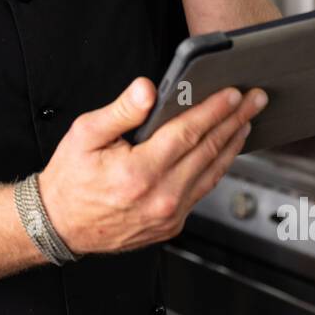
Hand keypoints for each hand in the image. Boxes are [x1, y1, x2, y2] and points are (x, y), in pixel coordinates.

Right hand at [39, 77, 267, 254]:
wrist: (60, 224)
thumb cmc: (71, 179)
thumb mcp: (85, 134)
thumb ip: (121, 110)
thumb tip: (148, 90)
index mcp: (139, 172)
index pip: (188, 133)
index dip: (214, 110)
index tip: (233, 94)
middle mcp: (160, 197)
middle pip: (209, 150)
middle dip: (235, 120)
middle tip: (254, 100)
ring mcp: (168, 214)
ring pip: (212, 173)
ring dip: (232, 144)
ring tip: (247, 120)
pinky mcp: (172, 224)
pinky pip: (202, 191)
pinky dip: (217, 167)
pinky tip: (224, 150)